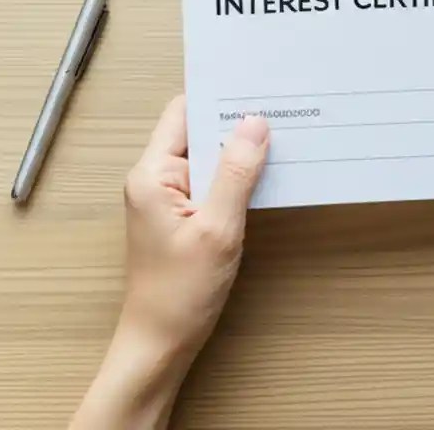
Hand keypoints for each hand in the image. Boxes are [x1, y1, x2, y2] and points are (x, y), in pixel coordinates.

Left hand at [70, 96, 268, 429]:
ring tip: (281, 144)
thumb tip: (255, 124)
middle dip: (237, 125)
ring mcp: (166, 199)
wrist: (160, 344)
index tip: (257, 89)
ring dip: (240, 155)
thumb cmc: (180, 293)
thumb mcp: (217, 229)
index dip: (219, 98)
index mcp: (151, 173)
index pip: (183, 113)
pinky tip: (264, 180)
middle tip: (282, 114)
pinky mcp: (181, 217)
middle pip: (198, 132)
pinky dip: (236, 180)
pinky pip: (211, 184)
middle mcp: (154, 179)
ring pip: (208, 159)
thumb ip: (236, 173)